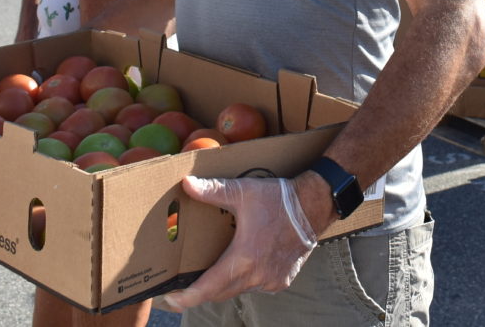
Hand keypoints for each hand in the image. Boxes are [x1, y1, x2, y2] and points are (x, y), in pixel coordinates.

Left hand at [162, 175, 316, 311]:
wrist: (314, 206)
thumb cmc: (278, 199)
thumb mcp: (243, 192)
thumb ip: (212, 191)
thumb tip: (186, 184)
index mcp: (243, 259)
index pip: (207, 289)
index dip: (186, 298)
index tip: (169, 299)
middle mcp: (257, 276)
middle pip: (219, 293)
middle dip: (199, 292)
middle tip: (181, 288)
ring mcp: (271, 281)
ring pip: (237, 290)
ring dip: (223, 284)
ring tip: (208, 274)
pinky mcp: (282, 281)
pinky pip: (255, 286)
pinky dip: (244, 280)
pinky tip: (240, 265)